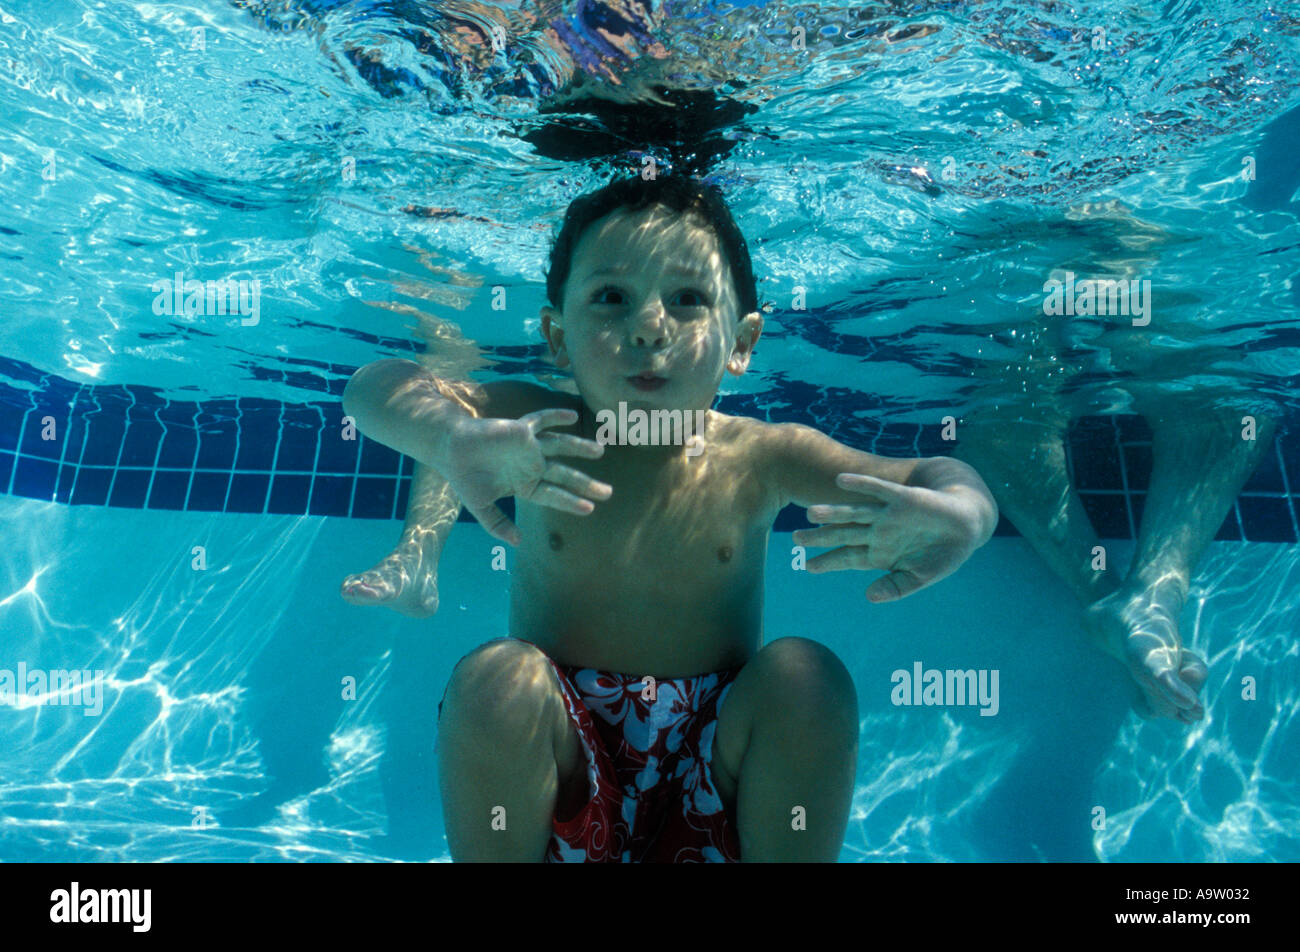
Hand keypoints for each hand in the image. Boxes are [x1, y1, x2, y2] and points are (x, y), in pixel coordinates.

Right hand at [443, 408, 610, 544]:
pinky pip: (542, 420)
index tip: (590, 509)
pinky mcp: (521, 430)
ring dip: (581, 448)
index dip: (571, 502)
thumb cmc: (464, 477)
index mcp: (524, 484)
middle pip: (565, 475)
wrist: (449, 449)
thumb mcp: (481, 507)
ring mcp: (529, 447)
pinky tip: (573, 416)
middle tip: (609, 492)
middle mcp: (531, 465)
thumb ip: (498, 525)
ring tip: (601, 450)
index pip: (554, 494)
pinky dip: (556, 417)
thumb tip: (517, 544)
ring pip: (561, 446)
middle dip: (586, 483)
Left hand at [792, 472, 984, 601]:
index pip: (847, 557)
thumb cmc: (943, 554)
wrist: (969, 526)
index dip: (828, 562)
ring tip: (809, 512)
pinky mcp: (904, 499)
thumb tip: (869, 596)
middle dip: (819, 537)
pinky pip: (879, 490)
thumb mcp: (919, 577)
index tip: (807, 567)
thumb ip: (895, 587)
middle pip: (843, 534)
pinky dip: (861, 484)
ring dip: (833, 512)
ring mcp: (889, 515)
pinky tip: (842, 480)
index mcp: (880, 553)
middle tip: (794, 539)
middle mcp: (879, 532)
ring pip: (854, 512)